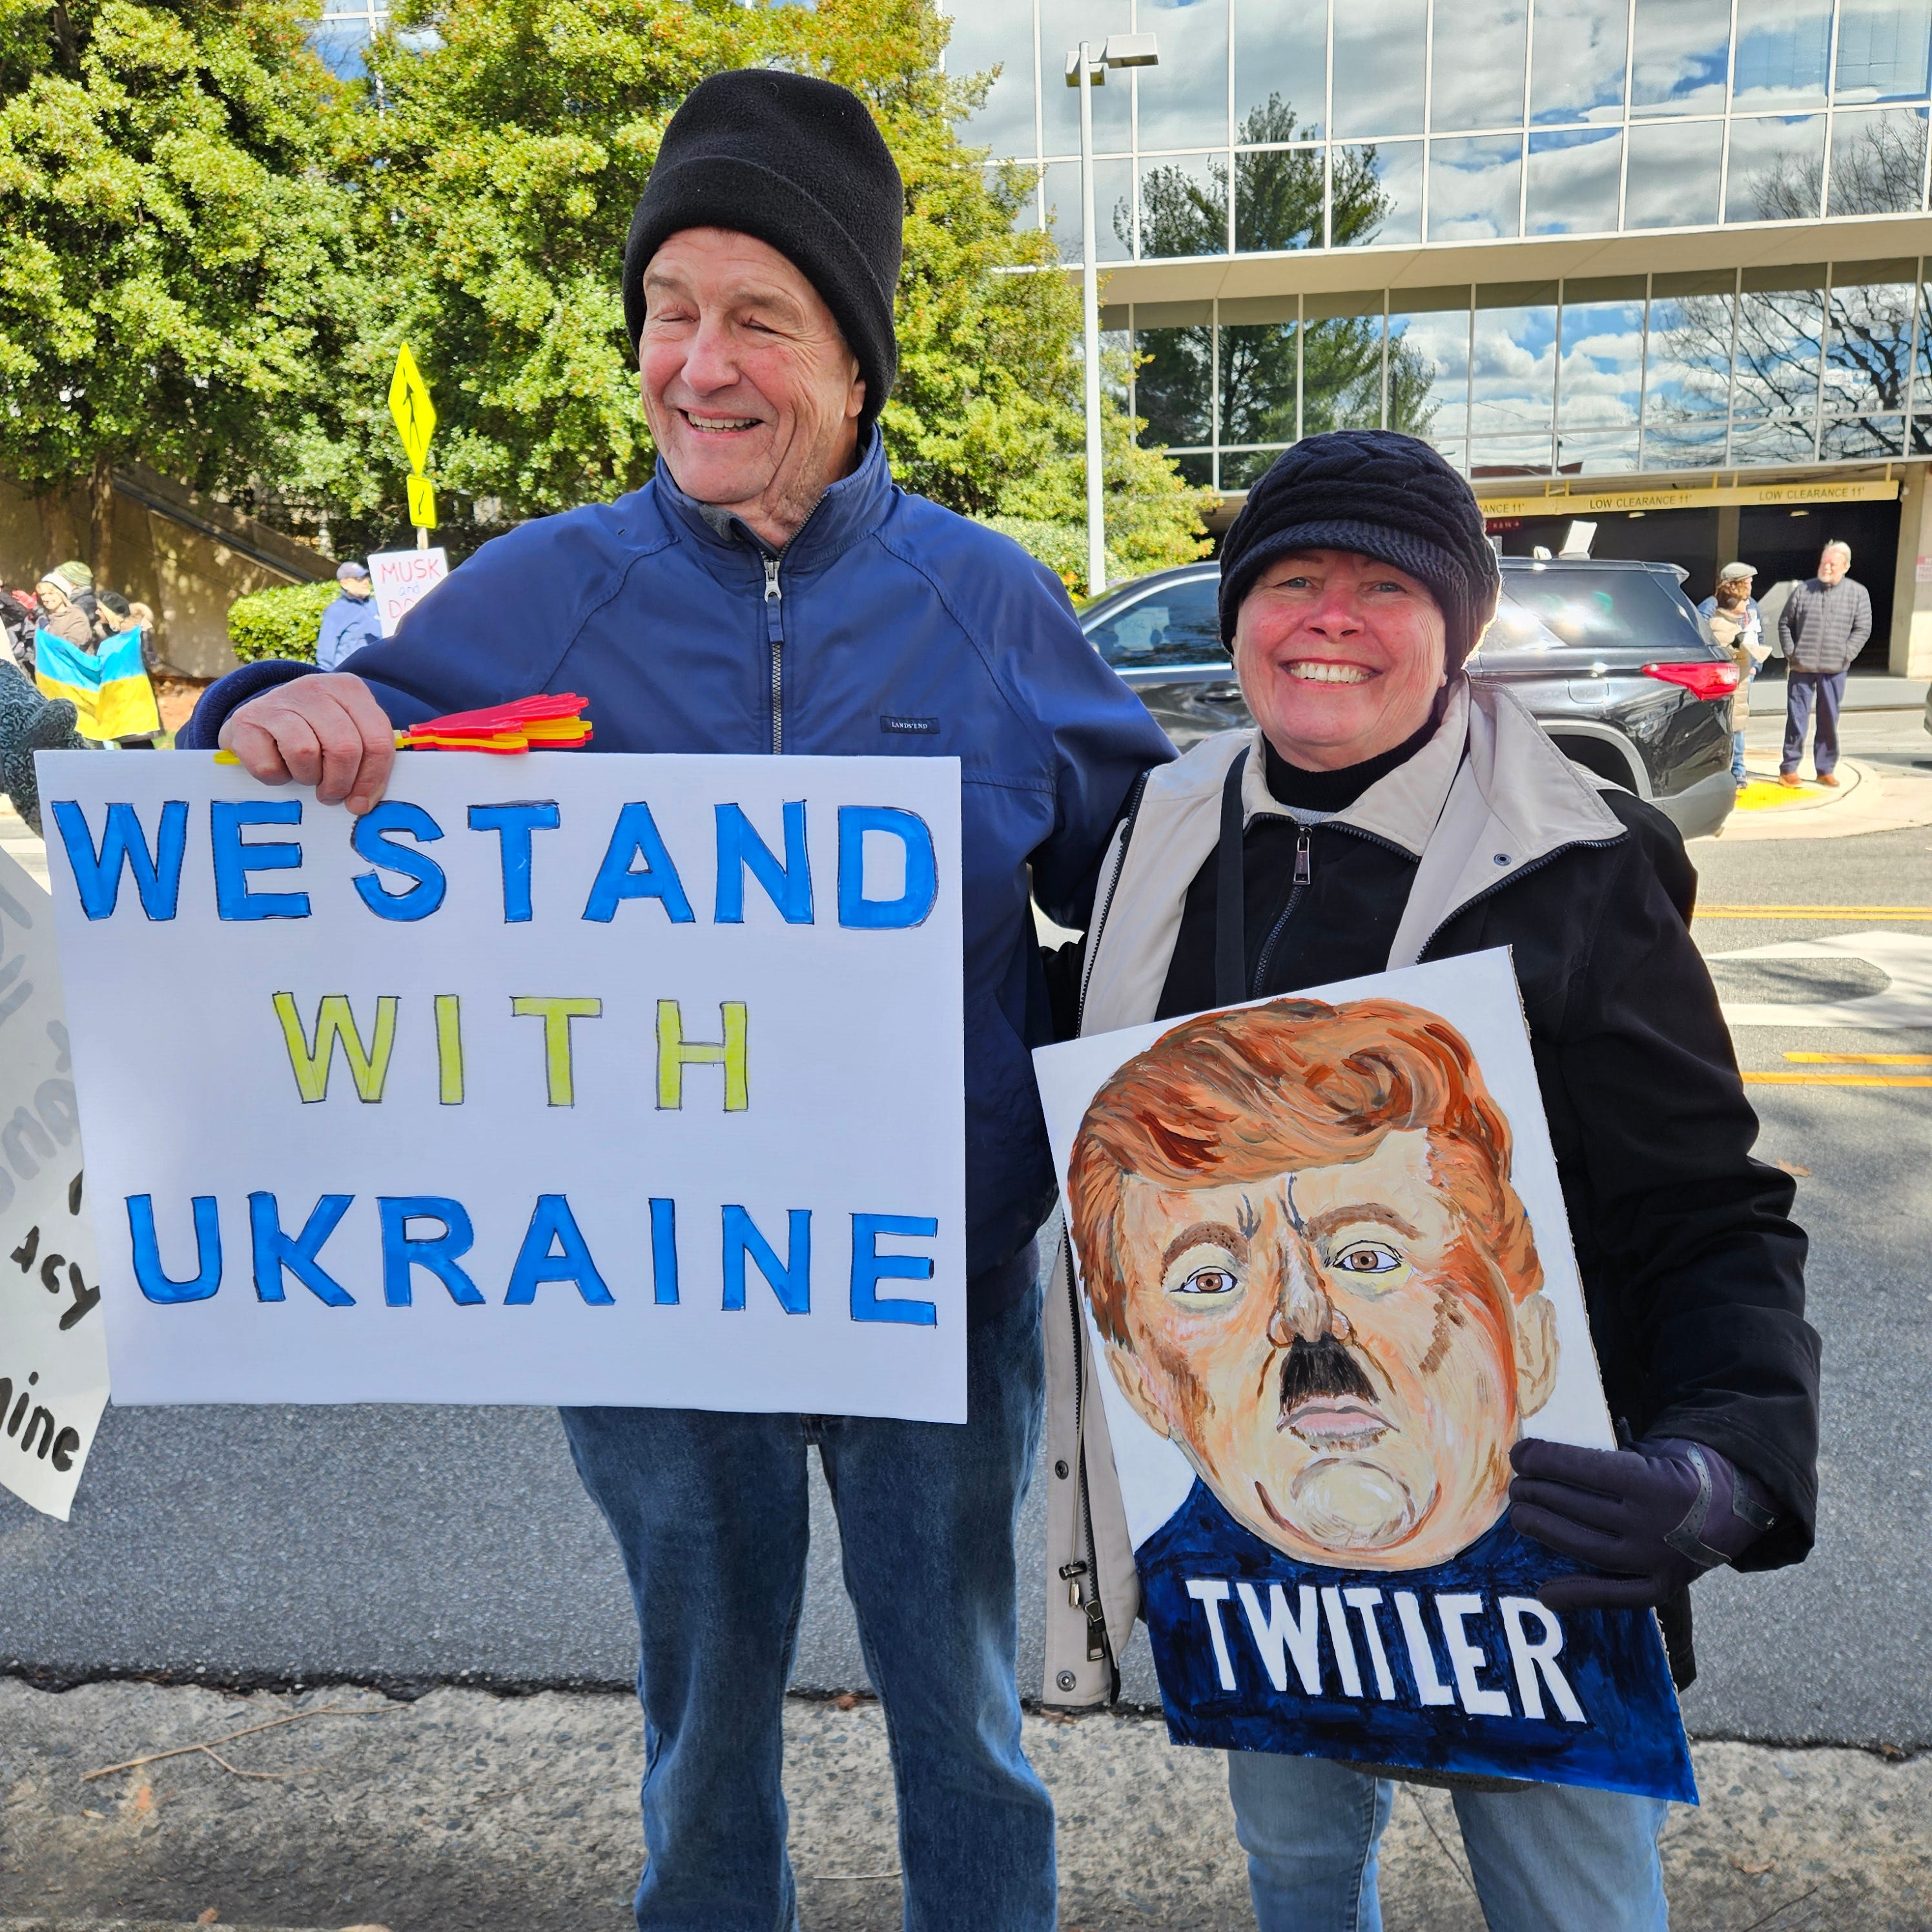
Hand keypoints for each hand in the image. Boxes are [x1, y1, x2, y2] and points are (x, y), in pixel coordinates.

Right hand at [218, 674, 394, 814]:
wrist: (259, 718)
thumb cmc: (312, 733)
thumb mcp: (348, 733)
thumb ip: (368, 757)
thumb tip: (366, 801)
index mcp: (349, 689)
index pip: (377, 739)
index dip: (372, 778)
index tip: (361, 802)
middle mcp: (315, 687)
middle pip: (344, 748)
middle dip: (340, 783)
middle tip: (331, 794)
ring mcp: (278, 700)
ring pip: (305, 753)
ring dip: (308, 777)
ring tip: (305, 774)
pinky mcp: (246, 720)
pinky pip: (269, 766)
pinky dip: (276, 777)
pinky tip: (278, 765)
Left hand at [1508, 1437, 1775, 1612]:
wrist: (1733, 1506)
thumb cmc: (1678, 1468)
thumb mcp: (1650, 1448)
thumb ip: (1607, 1455)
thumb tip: (1547, 1456)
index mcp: (1653, 1481)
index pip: (1584, 1469)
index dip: (1544, 1460)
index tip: (1518, 1455)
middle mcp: (1654, 1524)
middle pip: (1578, 1508)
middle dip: (1537, 1493)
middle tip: (1516, 1486)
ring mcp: (1658, 1560)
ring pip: (1586, 1548)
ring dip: (1544, 1531)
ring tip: (1520, 1517)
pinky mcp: (1662, 1587)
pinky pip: (1616, 1595)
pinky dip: (1578, 1595)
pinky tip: (1545, 1593)